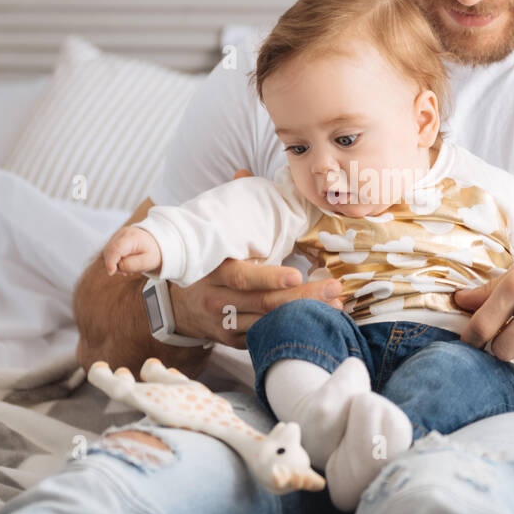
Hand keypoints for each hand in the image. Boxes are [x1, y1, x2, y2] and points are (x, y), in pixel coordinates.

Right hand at [103, 225, 161, 276]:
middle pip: (110, 251)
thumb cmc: (152, 252)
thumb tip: (118, 266)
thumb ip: (133, 265)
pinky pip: (110, 251)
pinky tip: (125, 262)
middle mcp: (122, 233)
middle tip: (128, 271)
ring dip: (114, 263)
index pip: (116, 248)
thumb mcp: (148, 261)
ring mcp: (117, 235)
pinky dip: (114, 259)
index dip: (111, 261)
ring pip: (108, 252)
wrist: (155, 243)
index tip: (111, 272)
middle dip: (114, 264)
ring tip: (129, 266)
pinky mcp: (115, 239)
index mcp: (133, 237)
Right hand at [168, 169, 344, 347]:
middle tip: (333, 287)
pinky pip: (267, 337)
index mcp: (214, 271)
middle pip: (264, 302)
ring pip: (270, 323)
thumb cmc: (205, 264)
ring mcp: (226, 324)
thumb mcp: (211, 238)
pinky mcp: (235, 340)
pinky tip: (319, 321)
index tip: (297, 273)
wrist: (177, 306)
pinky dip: (293, 330)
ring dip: (305, 315)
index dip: (269, 277)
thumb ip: (230, 209)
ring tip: (336, 304)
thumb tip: (243, 173)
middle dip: (302, 296)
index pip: (242, 277)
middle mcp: (218, 300)